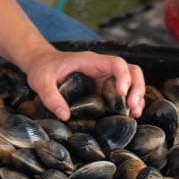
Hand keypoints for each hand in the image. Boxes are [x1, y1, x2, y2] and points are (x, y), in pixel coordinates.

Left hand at [23, 48, 145, 120]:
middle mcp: (102, 69)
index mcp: (91, 62)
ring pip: (131, 82)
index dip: (124, 76)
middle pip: (131, 71)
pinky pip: (121, 95)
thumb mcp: (41, 81)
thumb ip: (51, 97)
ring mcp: (104, 79)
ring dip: (137, 97)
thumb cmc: (43, 69)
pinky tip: (128, 116)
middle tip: (133, 107)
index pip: (116, 63)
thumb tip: (65, 116)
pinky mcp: (102, 91)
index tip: (122, 93)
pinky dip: (127, 104)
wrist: (41, 65)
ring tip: (135, 114)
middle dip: (137, 88)